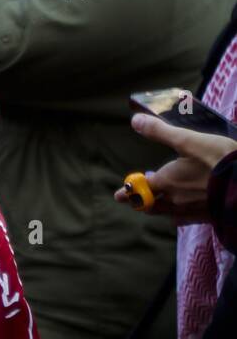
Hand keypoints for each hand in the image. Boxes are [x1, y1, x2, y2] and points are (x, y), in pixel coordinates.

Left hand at [113, 113, 236, 221]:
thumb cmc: (219, 160)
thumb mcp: (189, 140)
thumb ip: (160, 132)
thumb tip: (135, 121)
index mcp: (166, 182)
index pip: (140, 189)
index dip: (129, 191)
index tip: (119, 195)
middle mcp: (175, 199)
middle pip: (152, 204)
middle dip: (143, 200)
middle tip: (137, 198)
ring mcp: (192, 210)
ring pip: (168, 211)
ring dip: (160, 206)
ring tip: (158, 201)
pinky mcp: (207, 216)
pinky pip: (186, 218)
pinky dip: (179, 215)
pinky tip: (182, 212)